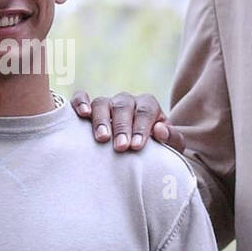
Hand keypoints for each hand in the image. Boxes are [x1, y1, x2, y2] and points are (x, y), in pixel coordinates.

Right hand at [69, 91, 183, 152]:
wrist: (136, 152)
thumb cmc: (154, 150)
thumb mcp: (169, 147)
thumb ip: (171, 139)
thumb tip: (160, 130)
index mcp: (148, 106)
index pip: (146, 111)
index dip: (141, 127)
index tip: (137, 146)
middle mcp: (126, 101)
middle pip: (123, 106)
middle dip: (122, 127)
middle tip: (121, 147)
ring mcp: (106, 104)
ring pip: (101, 103)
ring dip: (101, 120)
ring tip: (102, 138)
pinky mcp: (88, 108)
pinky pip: (80, 98)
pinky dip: (80, 103)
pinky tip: (82, 114)